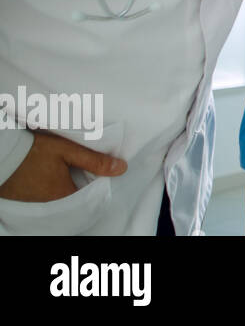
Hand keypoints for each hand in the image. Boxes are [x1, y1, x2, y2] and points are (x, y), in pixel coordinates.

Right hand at [0, 130, 125, 202]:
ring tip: (67, 170)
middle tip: (81, 167)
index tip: (96, 169)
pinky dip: (53, 188)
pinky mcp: (27, 199)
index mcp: (64, 194)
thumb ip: (95, 161)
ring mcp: (38, 203)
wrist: (3, 154)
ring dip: (67, 185)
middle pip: (76, 198)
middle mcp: (51, 204)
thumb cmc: (34, 151)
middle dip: (82, 184)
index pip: (90, 195)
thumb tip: (121, 168)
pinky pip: (47, 197)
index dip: (97, 182)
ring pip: (62, 197)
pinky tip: (53, 176)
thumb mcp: (67, 151)